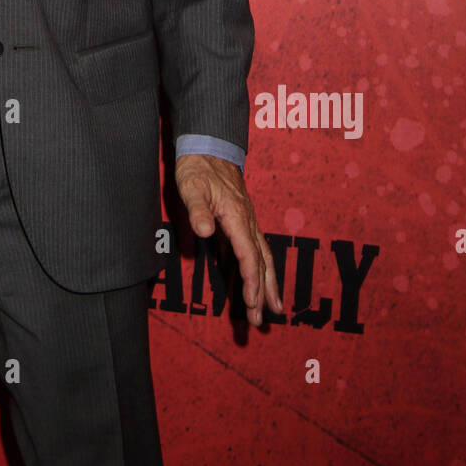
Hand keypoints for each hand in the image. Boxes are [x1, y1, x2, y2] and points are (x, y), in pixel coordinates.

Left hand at [174, 153, 281, 326]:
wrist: (208, 145)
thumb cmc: (198, 167)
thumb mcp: (192, 187)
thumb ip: (197, 210)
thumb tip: (204, 232)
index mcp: (237, 216)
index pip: (248, 256)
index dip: (251, 281)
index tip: (253, 303)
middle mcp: (247, 222)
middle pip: (260, 262)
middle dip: (263, 292)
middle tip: (262, 320)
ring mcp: (247, 221)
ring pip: (263, 257)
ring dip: (268, 284)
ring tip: (274, 308)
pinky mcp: (242, 219)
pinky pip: (255, 248)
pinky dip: (260, 268)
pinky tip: (259, 280)